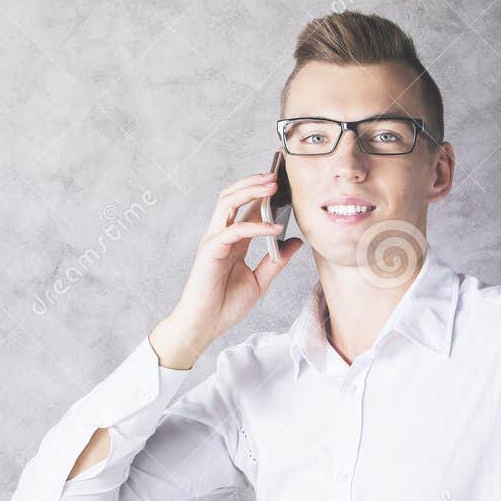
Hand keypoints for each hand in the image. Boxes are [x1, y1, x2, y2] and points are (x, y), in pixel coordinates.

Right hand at [151, 173, 301, 367]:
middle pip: (233, 196)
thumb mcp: (260, 281)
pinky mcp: (210, 251)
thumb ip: (276, 260)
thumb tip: (296, 241)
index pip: (247, 208)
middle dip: (254, 182)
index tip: (284, 182)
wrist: (205, 325)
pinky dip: (255, 226)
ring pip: (228, 203)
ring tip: (272, 185)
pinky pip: (234, 230)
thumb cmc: (225, 305)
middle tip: (277, 175)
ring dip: (250, 190)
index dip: (263, 193)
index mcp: (233, 241)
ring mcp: (214, 241)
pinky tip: (275, 227)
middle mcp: (222, 236)